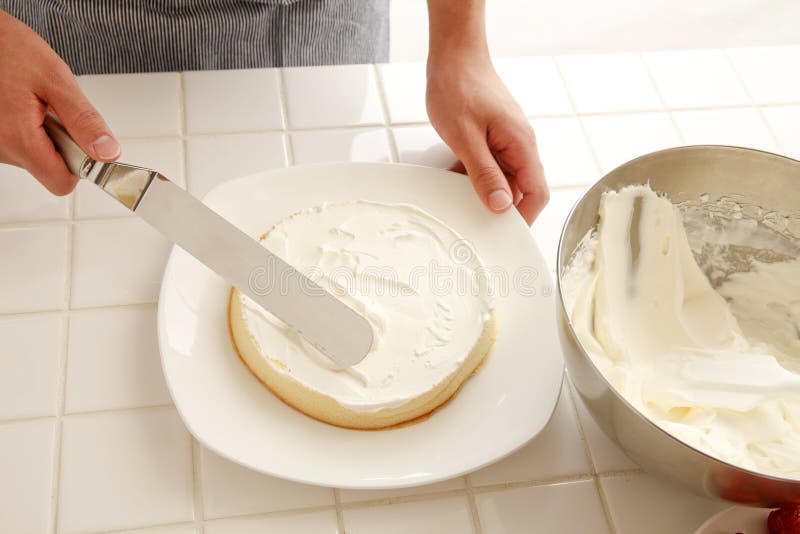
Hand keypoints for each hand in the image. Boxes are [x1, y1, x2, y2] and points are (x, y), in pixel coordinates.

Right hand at [0, 10, 118, 194]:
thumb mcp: (56, 80)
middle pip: (50, 168)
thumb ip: (84, 120)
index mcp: (18, 139)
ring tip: (34, 102)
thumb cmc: (9, 49)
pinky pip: (22, 144)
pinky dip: (30, 129)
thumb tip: (107, 152)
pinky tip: (23, 105)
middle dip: (63, 143)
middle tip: (55, 110)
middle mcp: (1, 149)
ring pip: (36, 156)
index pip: (61, 182)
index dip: (81, 166)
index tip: (88, 145)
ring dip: (46, 134)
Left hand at [426, 54, 547, 224]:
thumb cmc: (458, 87)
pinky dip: (474, 175)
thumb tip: (501, 206)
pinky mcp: (493, 137)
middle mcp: (520, 144)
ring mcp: (507, 140)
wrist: (454, 55)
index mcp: (521, 145)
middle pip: (520, 189)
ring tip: (461, 197)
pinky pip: (490, 165)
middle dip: (500, 207)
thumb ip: (484, 174)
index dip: (523, 217)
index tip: (503, 233)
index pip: (537, 192)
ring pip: (502, 178)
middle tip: (475, 221)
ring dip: (483, 189)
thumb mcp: (466, 138)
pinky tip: (454, 176)